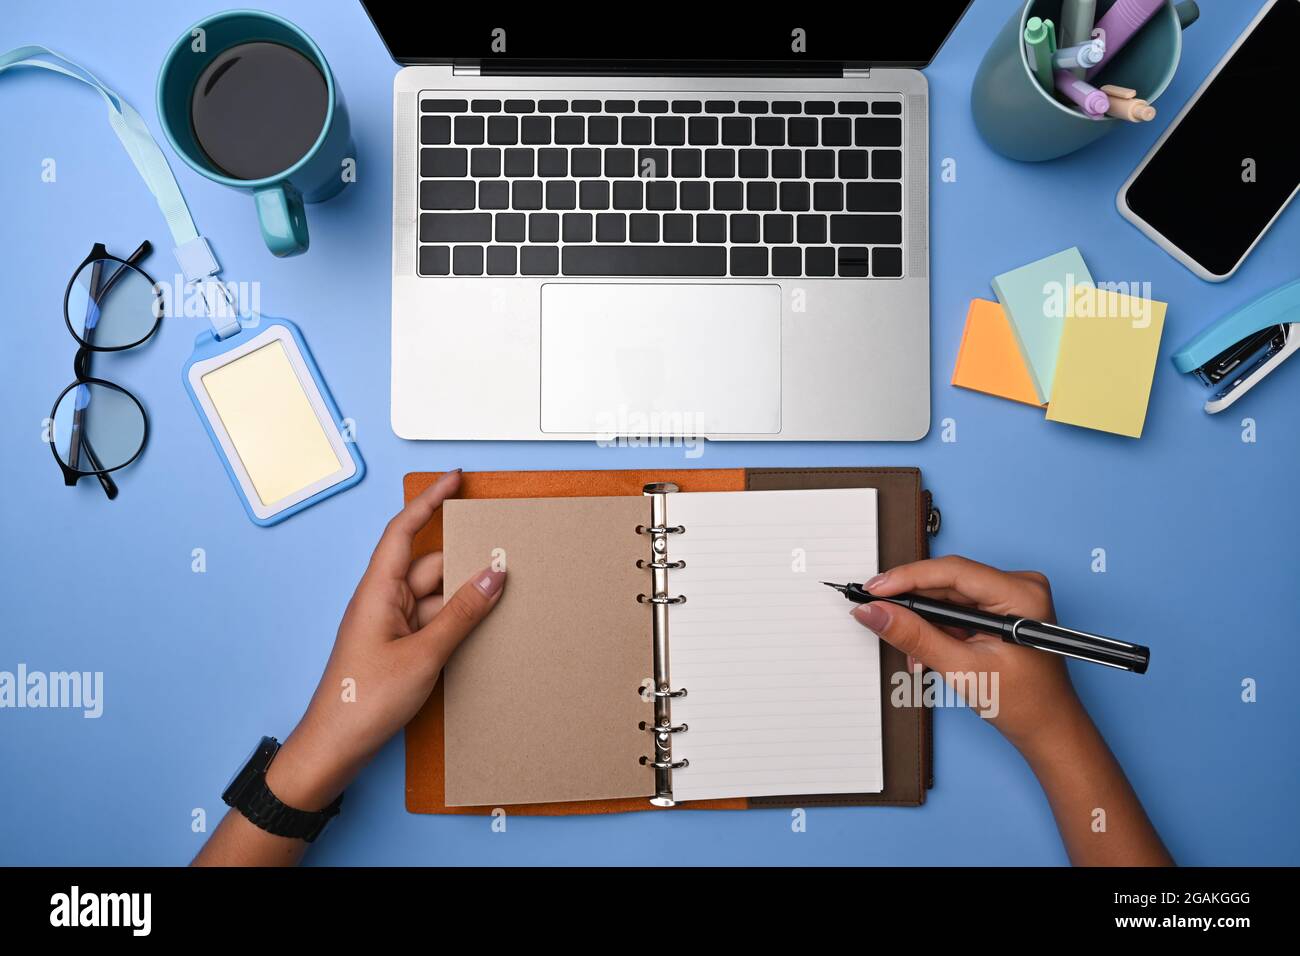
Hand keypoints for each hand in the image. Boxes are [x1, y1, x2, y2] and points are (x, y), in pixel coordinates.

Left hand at [266, 470, 504, 809]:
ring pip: (435, 595)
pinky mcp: (397, 647)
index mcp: (377, 590)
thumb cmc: (362, 702)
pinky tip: (480, 628)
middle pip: (430, 564)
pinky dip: (456, 620)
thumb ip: (462, 613)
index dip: (429, 500)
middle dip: (464, 559)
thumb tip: (492, 575)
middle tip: (502, 554)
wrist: (335, 748)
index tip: (454, 479)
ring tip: (500, 597)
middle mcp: (382, 601)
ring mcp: (389, 625)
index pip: (404, 529)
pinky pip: (432, 620)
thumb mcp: (423, 654)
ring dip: (464, 595)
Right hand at [849, 556, 1084, 757]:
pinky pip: (958, 606)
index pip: (953, 571)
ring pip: (948, 596)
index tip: (873, 590)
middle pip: (948, 582)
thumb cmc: (1023, 703)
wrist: (1048, 728)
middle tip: (878, 616)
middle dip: (913, 606)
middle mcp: (1021, 586)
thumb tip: (875, 612)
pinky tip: (930, 651)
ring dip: (924, 623)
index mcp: (1022, 594)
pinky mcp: (1003, 607)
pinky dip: (939, 628)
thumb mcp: (961, 669)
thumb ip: (914, 637)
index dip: (907, 578)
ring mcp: (1012, 596)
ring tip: (914, 655)